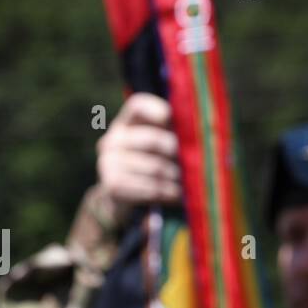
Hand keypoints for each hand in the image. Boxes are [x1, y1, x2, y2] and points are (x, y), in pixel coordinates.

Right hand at [95, 92, 181, 225]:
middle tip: (189, 162)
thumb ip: (169, 135)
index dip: (156, 108)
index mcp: (124, 125)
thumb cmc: (146, 168)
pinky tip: (178, 195)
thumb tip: (198, 134)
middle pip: (153, 140)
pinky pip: (151, 188)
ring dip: (175, 177)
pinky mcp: (113, 185)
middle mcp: (112, 140)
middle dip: (175, 153)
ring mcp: (109, 162)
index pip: (138, 107)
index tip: (170, 118)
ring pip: (156, 168)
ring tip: (185, 181)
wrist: (117, 200)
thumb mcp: (153, 149)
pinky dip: (169, 193)